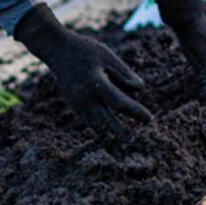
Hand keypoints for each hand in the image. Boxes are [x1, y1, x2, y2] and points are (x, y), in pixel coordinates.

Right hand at [14, 4, 151, 139]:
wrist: (56, 50)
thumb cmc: (85, 50)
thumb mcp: (107, 55)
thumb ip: (124, 73)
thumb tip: (140, 90)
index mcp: (94, 82)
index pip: (118, 101)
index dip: (134, 111)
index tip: (148, 119)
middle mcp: (84, 97)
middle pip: (106, 120)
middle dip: (121, 134)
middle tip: (137, 146)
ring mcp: (77, 103)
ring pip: (96, 126)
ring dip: (110, 139)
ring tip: (123, 154)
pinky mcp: (75, 106)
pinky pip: (90, 122)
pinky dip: (101, 132)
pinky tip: (111, 143)